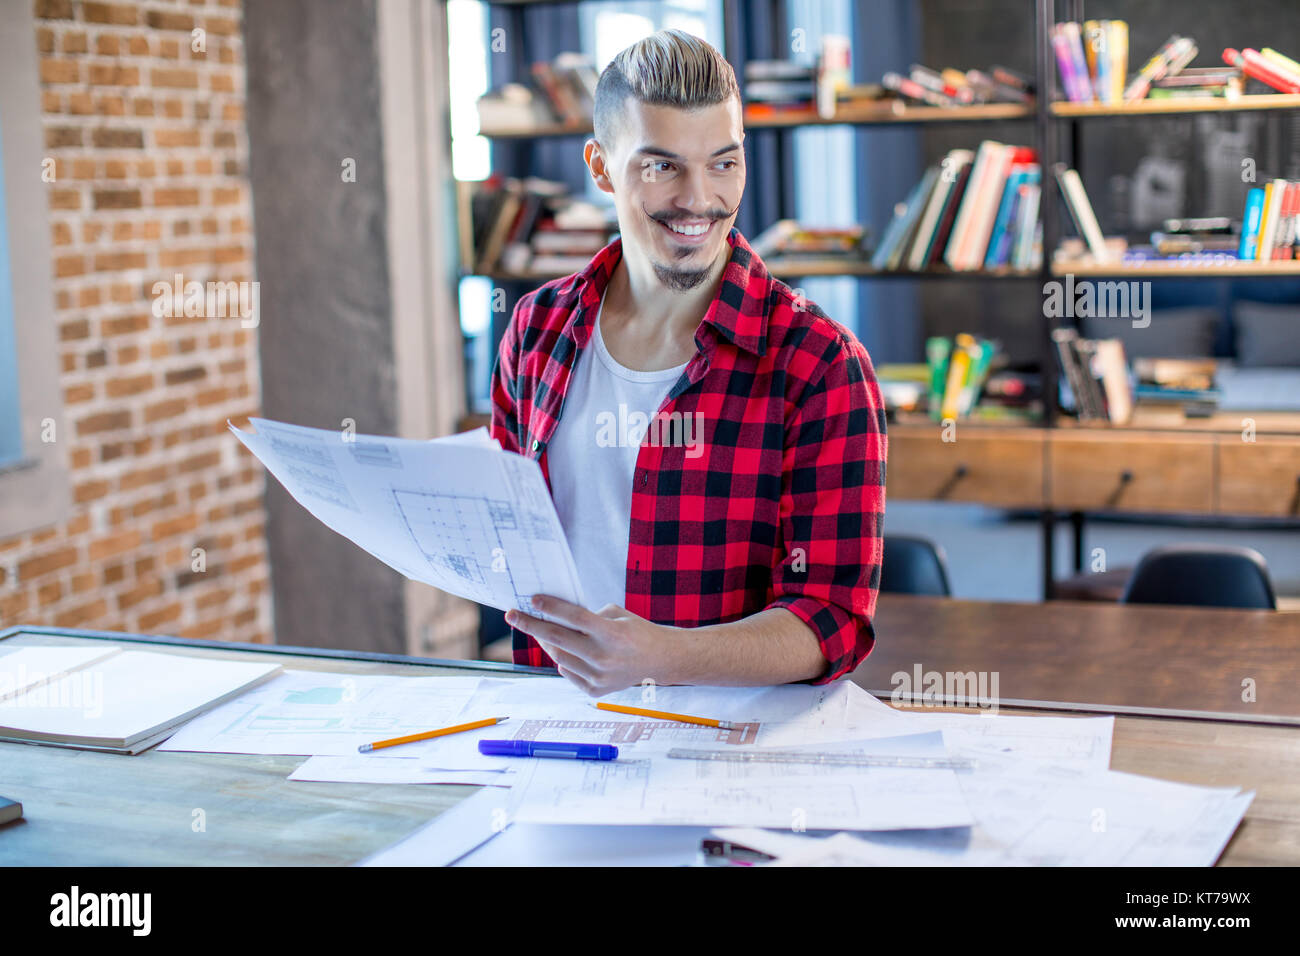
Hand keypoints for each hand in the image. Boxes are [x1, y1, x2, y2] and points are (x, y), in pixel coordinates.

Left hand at [505, 595, 683, 695]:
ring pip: (559, 657)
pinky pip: (567, 672)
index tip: (532, 600)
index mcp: (612, 634)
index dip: (552, 608)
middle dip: (531, 625)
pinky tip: (570, 651)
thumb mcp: (617, 615)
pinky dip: (564, 660)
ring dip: (547, 643)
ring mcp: (599, 677)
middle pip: (558, 640)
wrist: (661, 661)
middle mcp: (604, 657)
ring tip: (542, 630)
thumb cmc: (637, 632)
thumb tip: (555, 616)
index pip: (575, 618)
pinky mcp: (596, 691)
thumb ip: (588, 617)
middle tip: (513, 615)